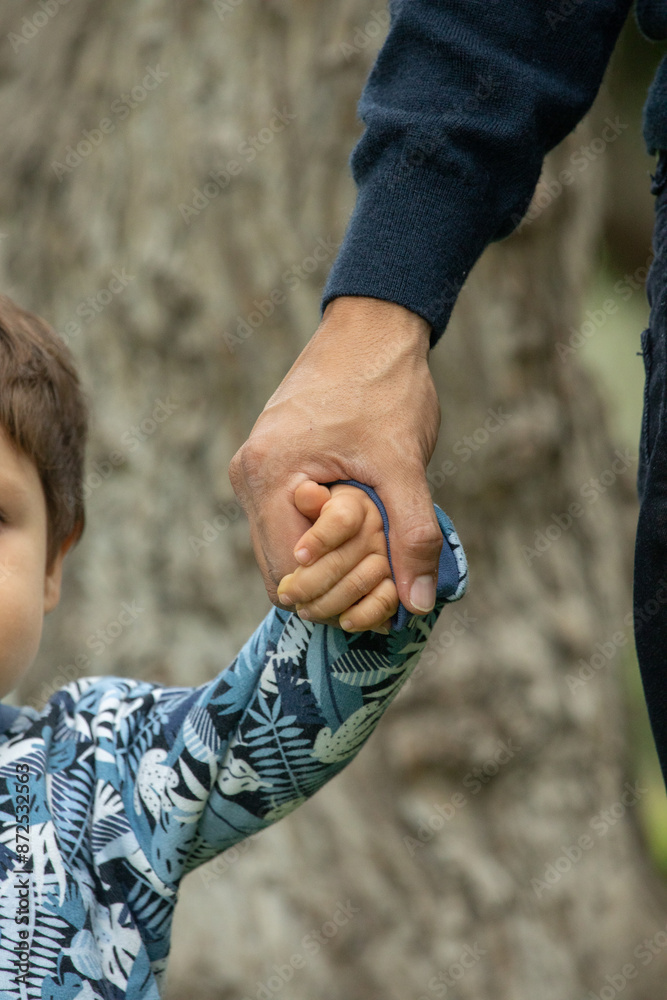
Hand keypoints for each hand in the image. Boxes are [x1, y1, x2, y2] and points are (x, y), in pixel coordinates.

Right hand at [228, 296, 441, 623]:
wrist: (372, 328)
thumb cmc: (384, 386)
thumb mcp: (403, 464)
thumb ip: (412, 534)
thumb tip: (418, 603)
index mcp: (269, 476)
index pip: (287, 577)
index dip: (335, 594)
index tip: (383, 583)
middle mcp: (249, 479)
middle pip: (283, 573)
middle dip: (337, 583)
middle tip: (388, 569)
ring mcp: (256, 475)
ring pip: (287, 554)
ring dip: (334, 563)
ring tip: (381, 547)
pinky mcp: (272, 470)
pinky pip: (291, 527)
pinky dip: (328, 542)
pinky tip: (367, 528)